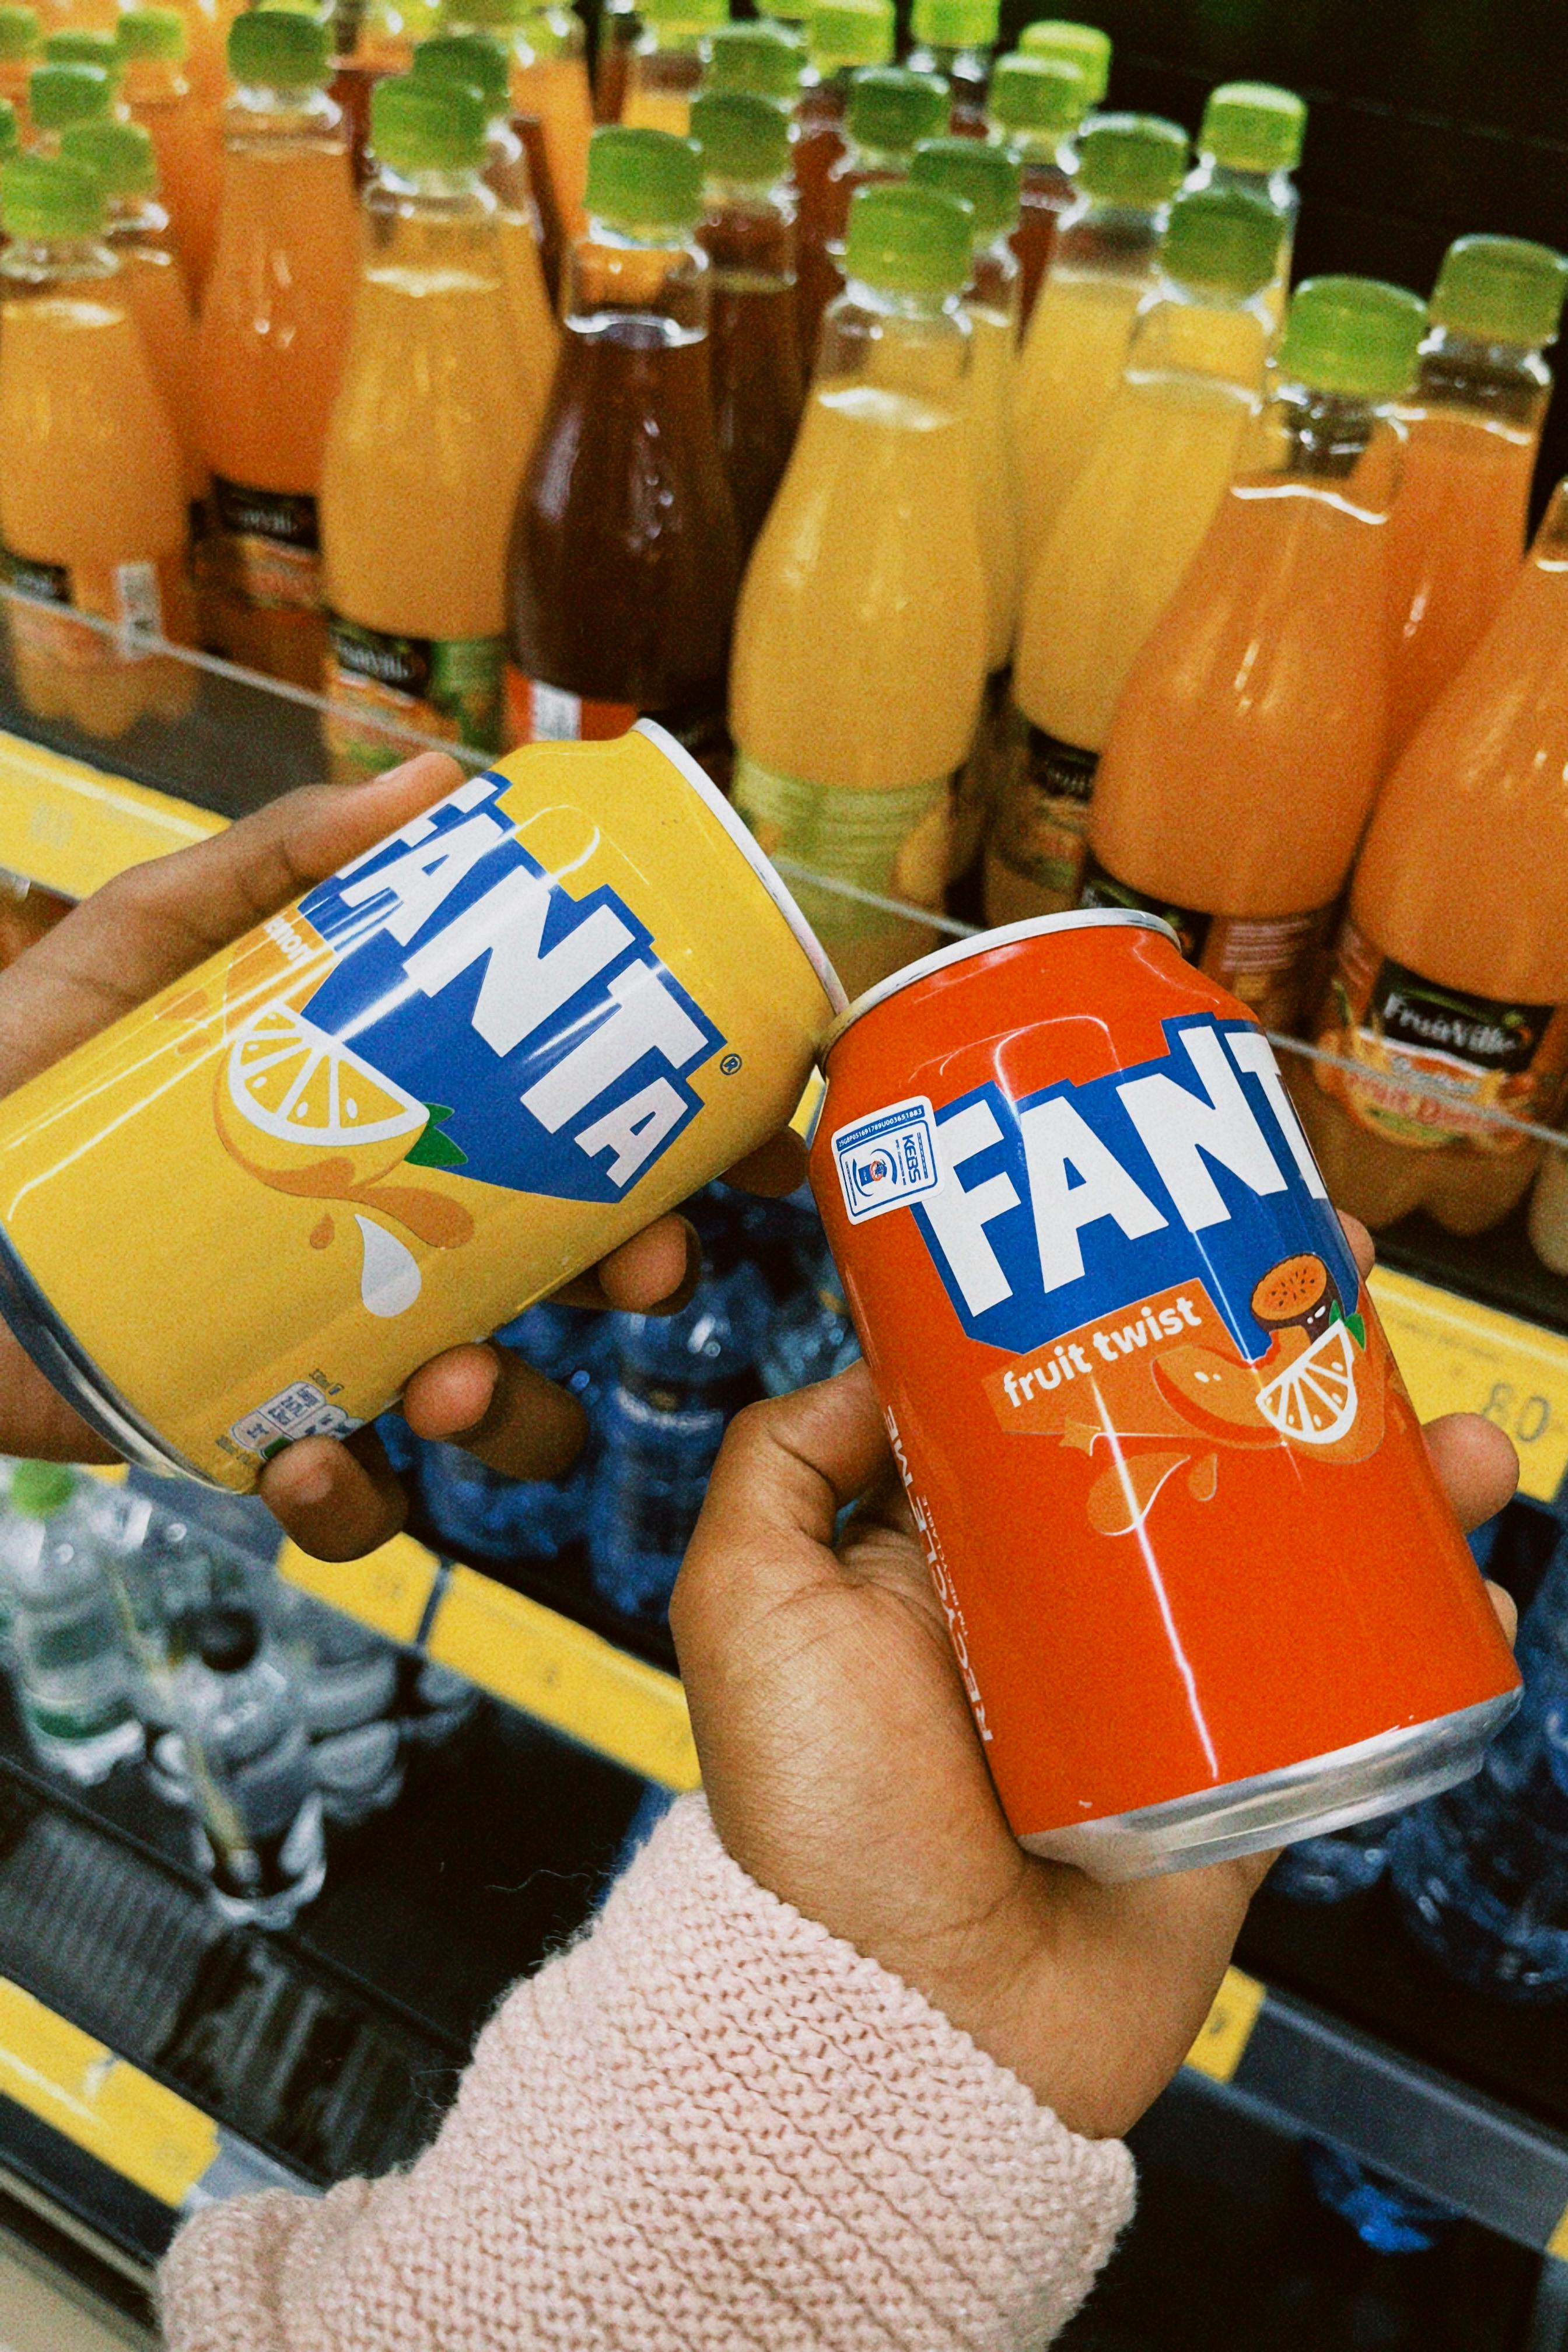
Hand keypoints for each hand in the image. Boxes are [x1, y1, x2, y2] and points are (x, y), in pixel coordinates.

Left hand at [0, 754, 803, 1559]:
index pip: (578, 1139)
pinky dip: (353, 1506)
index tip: (761, 1141)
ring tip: (458, 1384)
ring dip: (516, 1414)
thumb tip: (436, 780)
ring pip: (496, 1413)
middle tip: (645, 1267)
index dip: (686, 1149)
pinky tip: (307, 1462)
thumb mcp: (146, 944)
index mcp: (407, 1125)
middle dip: (637, 1284)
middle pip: (574, 1285)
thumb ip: (274, 862)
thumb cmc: (17, 1077)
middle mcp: (396, 1239)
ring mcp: (336, 1346)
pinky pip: (354, 1508)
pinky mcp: (257, 1439)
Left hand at [671, 1217, 1518, 2141]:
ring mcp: (1166, 1681)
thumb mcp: (744, 1607)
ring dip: (1385, 1469)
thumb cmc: (814, 1828)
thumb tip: (861, 1358)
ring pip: (1297, 1542)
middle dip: (1281, 1353)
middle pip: (1202, 1440)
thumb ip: (776, 1468)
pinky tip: (1468, 1565)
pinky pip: (1350, 1676)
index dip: (1130, 1301)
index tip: (1185, 1224)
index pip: (1062, 1388)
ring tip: (1444, 1425)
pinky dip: (1424, 1618)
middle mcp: (1069, 1600)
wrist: (908, 2024)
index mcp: (963, 1551)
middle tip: (1331, 1280)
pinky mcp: (1242, 1767)